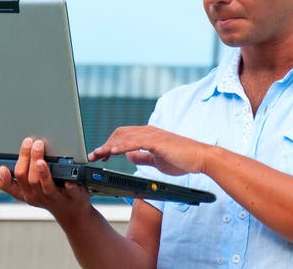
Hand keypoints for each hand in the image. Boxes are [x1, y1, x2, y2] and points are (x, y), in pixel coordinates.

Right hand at [0, 137, 91, 224]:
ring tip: (41, 159)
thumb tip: (1, 169)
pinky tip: (68, 179)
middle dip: (28, 160)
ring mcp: (55, 197)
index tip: (4, 165)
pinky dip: (69, 185)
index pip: (11, 185)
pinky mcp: (73, 195)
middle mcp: (38, 196)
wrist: (71, 212)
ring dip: (43, 172)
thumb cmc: (48, 195)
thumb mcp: (27, 191)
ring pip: (45, 185)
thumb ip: (14, 180)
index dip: (5, 177)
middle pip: (29, 180)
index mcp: (26, 193)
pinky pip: (71, 190)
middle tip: (32, 143)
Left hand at [88, 126, 207, 176]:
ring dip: (108, 146)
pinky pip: (135, 142)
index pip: (123, 136)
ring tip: (97, 155)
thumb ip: (143, 157)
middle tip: (92, 156)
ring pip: (124, 137)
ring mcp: (152, 135)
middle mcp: (148, 131)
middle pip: (119, 134)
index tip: (100, 156)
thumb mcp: (157, 160)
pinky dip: (121, 146)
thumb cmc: (182, 159)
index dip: (109, 145)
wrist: (200, 158)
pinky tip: (112, 152)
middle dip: (104, 145)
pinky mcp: (157, 141)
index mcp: (147, 135)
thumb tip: (129, 155)